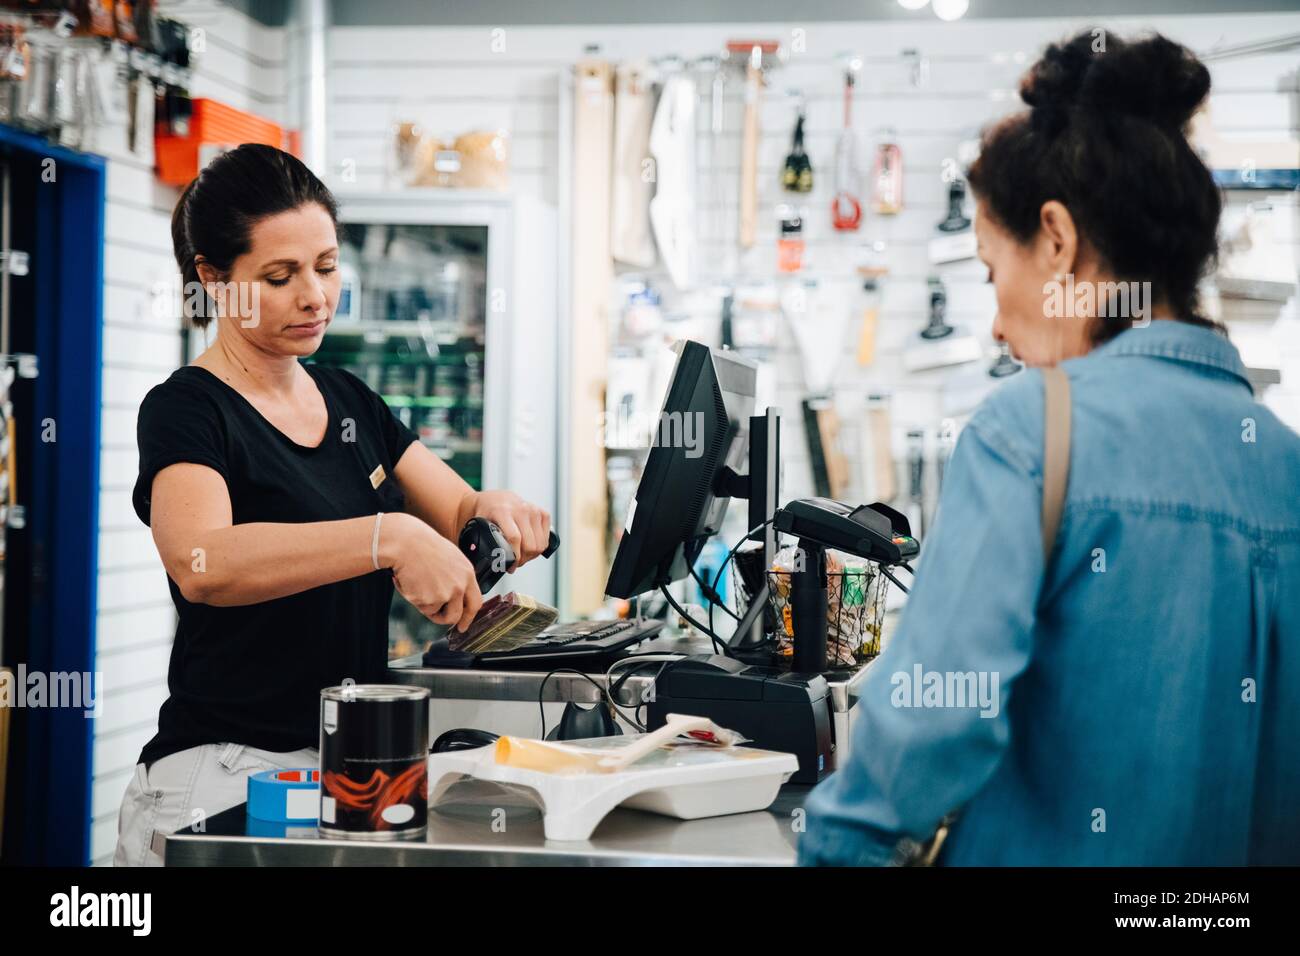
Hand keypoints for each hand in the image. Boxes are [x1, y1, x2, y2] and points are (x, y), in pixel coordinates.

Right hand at [379, 513, 482, 632]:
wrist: (406, 543)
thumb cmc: (423, 546)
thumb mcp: (450, 558)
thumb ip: (457, 577)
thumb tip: (455, 595)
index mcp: (467, 573)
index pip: (475, 602)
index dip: (469, 617)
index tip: (463, 625)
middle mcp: (459, 586)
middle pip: (456, 615)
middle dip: (446, 620)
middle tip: (437, 617)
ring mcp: (445, 594)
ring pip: (436, 613)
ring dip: (427, 606)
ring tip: (418, 586)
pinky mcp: (429, 600)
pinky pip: (421, 608)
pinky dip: (413, 598)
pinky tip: (410, 582)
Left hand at [460, 490, 551, 570]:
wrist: (489, 500)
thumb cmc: (482, 515)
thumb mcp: (477, 526)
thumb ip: (481, 542)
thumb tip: (481, 567)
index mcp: (502, 510)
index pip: (514, 538)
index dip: (514, 557)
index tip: (510, 567)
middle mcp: (520, 508)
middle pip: (530, 544)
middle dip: (523, 559)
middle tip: (514, 563)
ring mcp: (532, 510)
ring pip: (540, 544)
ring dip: (532, 555)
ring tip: (521, 556)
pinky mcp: (541, 513)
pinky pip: (546, 537)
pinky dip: (540, 546)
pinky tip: (529, 546)